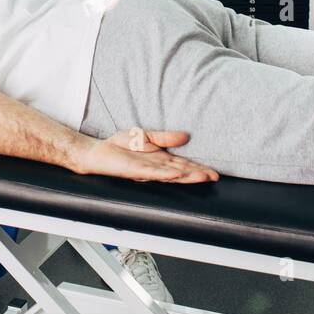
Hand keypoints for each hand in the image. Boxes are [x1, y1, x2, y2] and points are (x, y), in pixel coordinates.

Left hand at [74, 128, 219, 183]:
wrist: (99, 151)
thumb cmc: (120, 145)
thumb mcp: (146, 136)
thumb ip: (165, 137)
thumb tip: (185, 136)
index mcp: (160, 159)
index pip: (183, 164)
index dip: (198, 168)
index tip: (213, 172)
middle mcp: (156, 167)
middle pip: (181, 171)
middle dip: (198, 174)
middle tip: (214, 177)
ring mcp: (147, 170)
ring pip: (171, 175)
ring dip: (187, 176)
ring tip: (202, 177)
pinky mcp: (136, 171)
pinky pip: (153, 174)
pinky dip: (166, 174)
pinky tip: (176, 174)